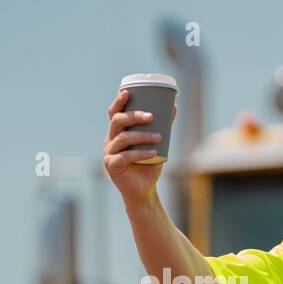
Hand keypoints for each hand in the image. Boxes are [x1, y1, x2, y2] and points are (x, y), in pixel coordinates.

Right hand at [103, 88, 177, 207]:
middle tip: (151, 116)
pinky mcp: (112, 166)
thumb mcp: (157, 143)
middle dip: (134, 116)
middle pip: (118, 121)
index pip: (115, 113)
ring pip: (123, 138)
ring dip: (142, 136)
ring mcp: (109, 153)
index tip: (127, 92)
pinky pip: (125, 156)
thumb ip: (163, 126)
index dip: (119, 102)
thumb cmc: (149, 165)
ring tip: (159, 137)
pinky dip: (140, 153)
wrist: (144, 190)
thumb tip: (173, 107)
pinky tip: (153, 153)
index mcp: (118, 132)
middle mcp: (110, 140)